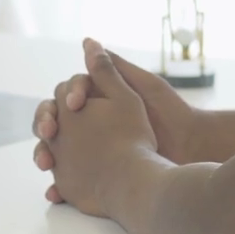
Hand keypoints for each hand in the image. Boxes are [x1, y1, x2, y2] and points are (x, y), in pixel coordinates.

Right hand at [36, 39, 160, 217]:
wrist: (190, 148)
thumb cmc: (170, 113)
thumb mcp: (142, 86)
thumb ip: (114, 67)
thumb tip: (89, 41)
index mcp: (99, 101)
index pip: (67, 95)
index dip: (64, 97)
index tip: (74, 104)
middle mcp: (90, 124)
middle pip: (55, 123)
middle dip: (45, 126)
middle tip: (47, 134)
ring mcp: (90, 150)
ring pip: (56, 151)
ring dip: (44, 156)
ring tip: (45, 164)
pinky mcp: (95, 176)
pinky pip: (69, 180)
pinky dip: (58, 186)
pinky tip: (53, 191)